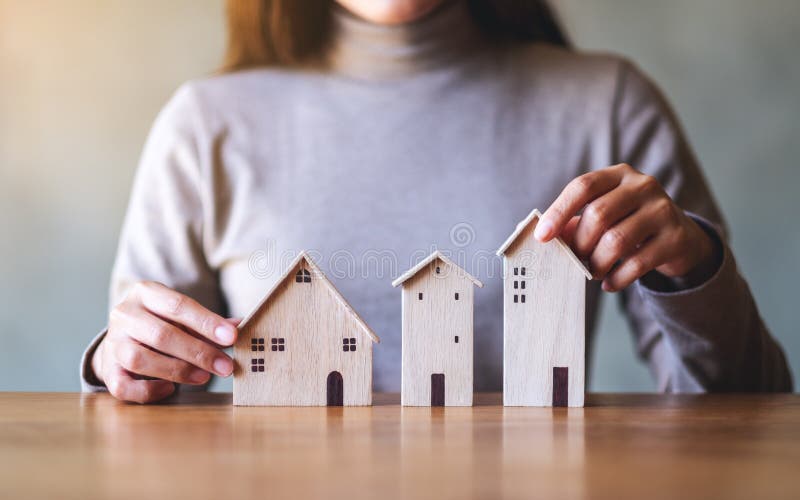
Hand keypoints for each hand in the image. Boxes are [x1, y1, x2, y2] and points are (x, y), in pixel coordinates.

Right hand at [92, 281, 238, 402]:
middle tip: (226, 366)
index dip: (207, 322)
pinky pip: (123, 386)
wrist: (123, 337)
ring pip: (139, 358)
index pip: (178, 305)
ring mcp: (112, 342)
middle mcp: (124, 314)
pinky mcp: (106, 369)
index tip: (232, 338)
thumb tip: (240, 326)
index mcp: (145, 293)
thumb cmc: (162, 323)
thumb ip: (209, 323)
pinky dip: (148, 391)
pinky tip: (170, 389)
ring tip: (203, 377)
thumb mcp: (183, 316)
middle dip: (198, 352)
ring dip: (176, 370)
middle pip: (161, 334)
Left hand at [534, 163, 714, 291]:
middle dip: (579, 243)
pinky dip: (617, 278)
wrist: (679, 237)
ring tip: (592, 272)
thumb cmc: (629, 223)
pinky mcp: (675, 238)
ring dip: (597, 263)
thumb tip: (536, 235)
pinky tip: (609, 284)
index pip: (583, 186)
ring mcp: (662, 211)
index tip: (542, 236)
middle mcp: (642, 186)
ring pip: (616, 240)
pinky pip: (637, 263)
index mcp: (618, 174)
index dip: (559, 211)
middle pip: (598, 214)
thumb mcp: (604, 215)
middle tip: (574, 260)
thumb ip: (573, 222)